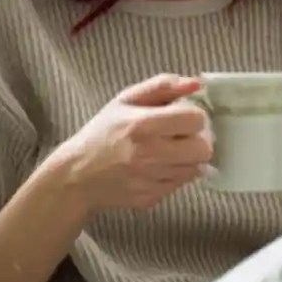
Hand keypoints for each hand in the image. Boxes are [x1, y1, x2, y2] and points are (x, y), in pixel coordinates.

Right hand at [46, 74, 213, 213]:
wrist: (77, 175)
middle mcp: (149, 154)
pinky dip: (176, 174)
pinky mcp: (151, 198)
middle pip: (204, 149)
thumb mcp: (126, 100)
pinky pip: (181, 184)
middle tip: (183, 135)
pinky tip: (158, 167)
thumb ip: (163, 86)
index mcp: (143, 125)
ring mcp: (150, 180)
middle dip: (198, 139)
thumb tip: (197, 83)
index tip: (182, 116)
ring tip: (169, 151)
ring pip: (196, 168)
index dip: (194, 116)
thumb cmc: (104, 132)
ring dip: (188, 158)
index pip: (196, 120)